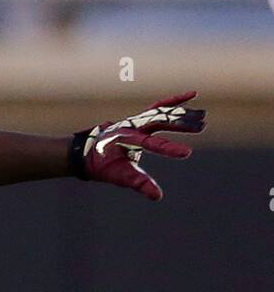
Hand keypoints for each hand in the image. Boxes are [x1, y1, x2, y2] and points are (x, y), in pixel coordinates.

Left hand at [70, 91, 205, 200]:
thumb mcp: (120, 177)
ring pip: (163, 113)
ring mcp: (137, 119)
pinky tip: (192, 95)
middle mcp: (133, 126)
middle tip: (202, 127)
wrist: (88, 151)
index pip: (152, 143)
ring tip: (203, 117)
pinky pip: (159, 107)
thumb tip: (158, 196)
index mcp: (126, 140)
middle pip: (161, 122)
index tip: (188, 153)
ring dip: (182, 115)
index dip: (169, 148)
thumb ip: (139, 184)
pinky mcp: (141, 117)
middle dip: (181, 124)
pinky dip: (174, 101)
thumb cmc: (105, 166)